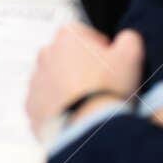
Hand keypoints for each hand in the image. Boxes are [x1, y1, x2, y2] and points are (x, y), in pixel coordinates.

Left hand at [25, 23, 143, 137]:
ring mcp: (36, 80)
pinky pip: (47, 102)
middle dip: (83, 67)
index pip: (85, 35)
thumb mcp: (131, 56)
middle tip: (102, 85)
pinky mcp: (31, 104)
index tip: (111, 64)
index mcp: (67, 37)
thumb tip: (125, 38)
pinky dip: (59, 106)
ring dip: (70, 87)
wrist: (88, 127)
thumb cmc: (108, 90)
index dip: (102, 49)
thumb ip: (129, 39)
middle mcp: (46, 54)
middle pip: (68, 56)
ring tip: (90, 102)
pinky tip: (77, 114)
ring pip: (56, 79)